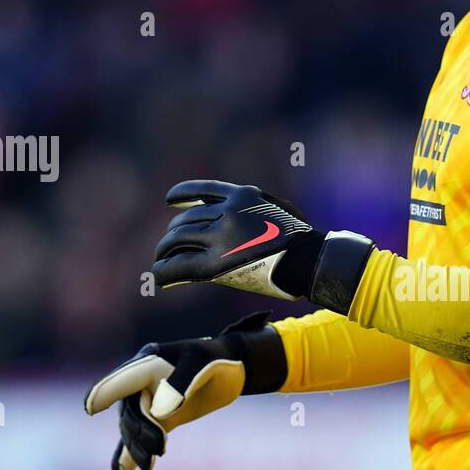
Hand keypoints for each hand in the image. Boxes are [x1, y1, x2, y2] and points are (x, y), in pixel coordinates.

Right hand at [83, 311, 286, 469]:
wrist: (231, 370)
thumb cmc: (216, 360)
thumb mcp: (203, 364)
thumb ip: (182, 384)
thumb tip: (159, 413)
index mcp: (146, 363)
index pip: (121, 382)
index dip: (104, 393)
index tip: (90, 408)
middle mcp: (138, 383)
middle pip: (129, 412)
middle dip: (140, 432)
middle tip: (161, 448)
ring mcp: (145, 401)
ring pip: (131, 429)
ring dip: (138, 448)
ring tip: (150, 466)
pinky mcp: (156, 418)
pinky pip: (135, 438)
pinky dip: (127, 456)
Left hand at [151, 180, 324, 299]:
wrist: (311, 260)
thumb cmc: (303, 240)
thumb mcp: (278, 209)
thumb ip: (255, 207)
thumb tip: (242, 212)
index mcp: (242, 195)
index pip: (202, 190)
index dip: (181, 195)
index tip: (169, 202)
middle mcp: (227, 211)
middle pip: (185, 220)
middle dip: (173, 234)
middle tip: (167, 247)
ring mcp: (220, 237)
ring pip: (177, 240)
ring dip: (165, 252)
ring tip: (160, 262)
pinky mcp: (215, 264)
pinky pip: (179, 265)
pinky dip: (165, 271)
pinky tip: (158, 278)